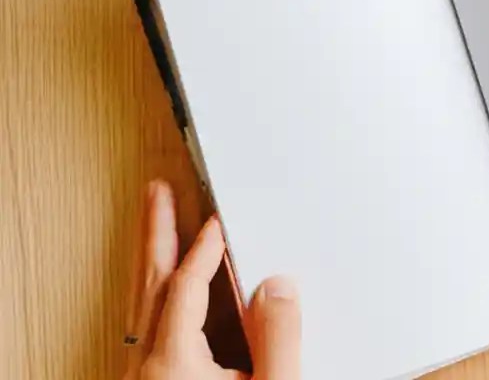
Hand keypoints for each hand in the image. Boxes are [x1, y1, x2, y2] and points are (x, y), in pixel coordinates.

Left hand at [123, 180, 300, 379]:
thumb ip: (277, 338)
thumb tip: (279, 288)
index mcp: (174, 362)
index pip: (186, 287)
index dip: (205, 248)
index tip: (217, 222)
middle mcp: (148, 368)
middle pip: (149, 285)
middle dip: (155, 234)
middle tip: (156, 195)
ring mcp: (142, 378)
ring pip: (140, 306)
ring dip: (149, 260)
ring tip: (156, 227)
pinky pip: (143, 326)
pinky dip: (153, 293)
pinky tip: (163, 287)